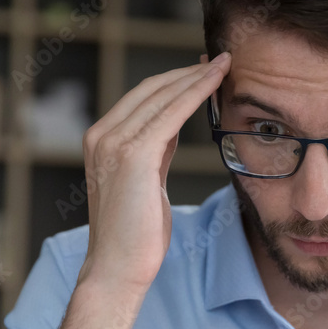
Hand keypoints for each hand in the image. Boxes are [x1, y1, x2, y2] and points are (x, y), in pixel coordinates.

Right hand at [78, 52, 231, 293]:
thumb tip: (171, 126)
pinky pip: (171, 112)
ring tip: (225, 64)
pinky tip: (216, 81)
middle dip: (188, 72)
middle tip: (221, 59)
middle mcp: (102, 135)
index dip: (176, 81)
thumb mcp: (146, 181)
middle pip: (152, 89)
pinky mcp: (133, 153)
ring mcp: (113, 142)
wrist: (119, 269)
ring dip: (196, 76)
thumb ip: (154, 151)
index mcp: (102, 140)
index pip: (143, 97)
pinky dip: (196, 92)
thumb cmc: (136, 234)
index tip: (204, 69)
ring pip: (162, 95)